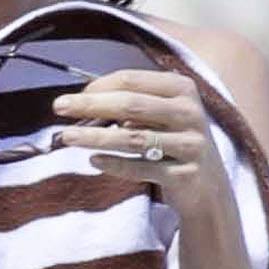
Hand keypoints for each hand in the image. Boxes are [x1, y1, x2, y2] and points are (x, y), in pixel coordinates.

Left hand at [50, 65, 233, 221]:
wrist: (209, 188)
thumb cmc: (175, 144)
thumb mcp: (163, 115)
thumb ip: (134, 104)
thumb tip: (84, 100)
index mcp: (182, 88)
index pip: (132, 80)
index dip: (99, 86)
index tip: (73, 97)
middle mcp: (189, 112)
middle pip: (131, 104)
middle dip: (91, 106)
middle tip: (59, 108)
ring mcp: (190, 144)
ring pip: (134, 138)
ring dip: (96, 136)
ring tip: (67, 137)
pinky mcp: (186, 174)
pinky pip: (143, 168)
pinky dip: (116, 165)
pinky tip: (94, 161)